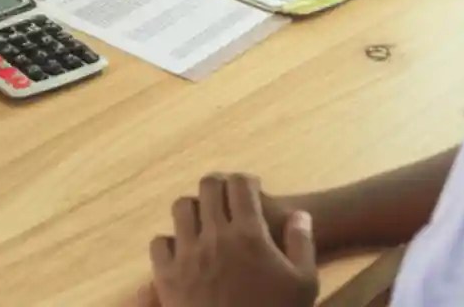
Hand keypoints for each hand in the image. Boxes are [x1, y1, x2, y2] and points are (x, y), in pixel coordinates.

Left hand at [143, 174, 318, 306]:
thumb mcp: (304, 283)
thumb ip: (302, 243)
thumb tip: (300, 214)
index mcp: (249, 234)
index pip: (240, 185)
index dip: (245, 180)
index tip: (250, 188)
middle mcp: (214, 237)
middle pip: (208, 188)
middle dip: (219, 186)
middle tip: (226, 197)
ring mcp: (187, 255)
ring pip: (181, 208)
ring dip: (194, 208)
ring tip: (203, 219)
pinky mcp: (167, 276)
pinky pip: (159, 242)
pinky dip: (170, 241)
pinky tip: (182, 249)